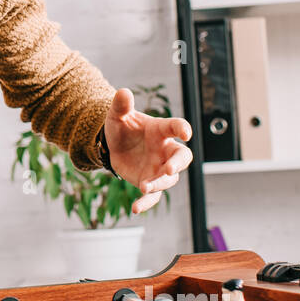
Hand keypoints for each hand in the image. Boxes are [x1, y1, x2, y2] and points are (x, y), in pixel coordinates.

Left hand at [103, 87, 192, 214]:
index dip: (182, 129)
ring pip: (169, 179)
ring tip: (144, 187)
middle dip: (178, 164)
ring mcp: (159, 168)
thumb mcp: (117, 116)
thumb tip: (123, 92)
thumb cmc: (122, 128)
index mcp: (161, 131)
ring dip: (159, 184)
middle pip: (182, 157)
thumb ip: (121, 105)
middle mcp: (165, 150)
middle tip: (169, 169)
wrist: (114, 145)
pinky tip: (135, 208)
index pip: (176, 127)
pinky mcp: (149, 181)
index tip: (186, 133)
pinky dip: (146, 203)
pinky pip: (153, 196)